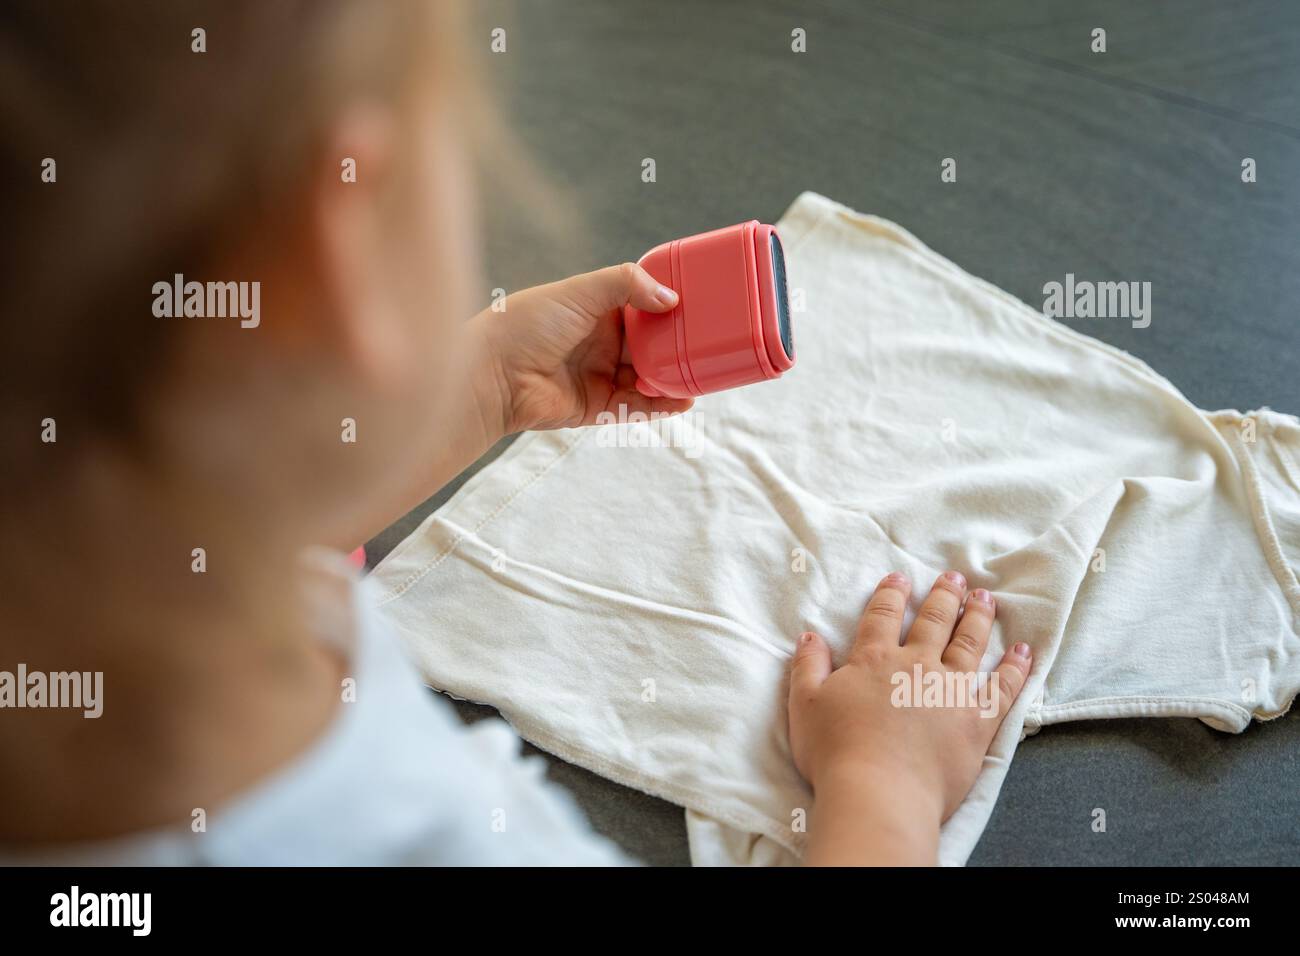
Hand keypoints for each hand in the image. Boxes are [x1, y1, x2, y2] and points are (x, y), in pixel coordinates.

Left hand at [472, 263, 694, 433]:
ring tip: (703, 374)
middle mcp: (599, 343)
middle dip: (676, 346)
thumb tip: (670, 297)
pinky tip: (682, 399)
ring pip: (647, 377)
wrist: (492, 374)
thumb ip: (626, 284)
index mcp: (594, 310)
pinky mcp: (597, 407)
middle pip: (649, 344)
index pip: (641, 307)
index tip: (697, 306)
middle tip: (710, 343)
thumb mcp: (579, 291)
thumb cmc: (526, 324)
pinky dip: (660, 405)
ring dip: (673, 377)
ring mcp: (599, 376)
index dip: (667, 308)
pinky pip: (636, 407)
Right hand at [788, 570, 1032, 864]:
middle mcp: (917, 666)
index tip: (901, 578)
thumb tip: (809, 635)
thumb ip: (808, 666)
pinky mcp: (977, 722)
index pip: (884, 616)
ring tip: (986, 599)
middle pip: (934, 621)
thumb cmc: (836, 752)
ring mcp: (951, 692)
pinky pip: (1002, 689)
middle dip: (944, 596)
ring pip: (969, 644)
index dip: (892, 594)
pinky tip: (1024, 652)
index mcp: (874, 659)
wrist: (879, 793)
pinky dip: (1014, 668)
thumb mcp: (805, 705)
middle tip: (955, 578)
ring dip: (978, 618)